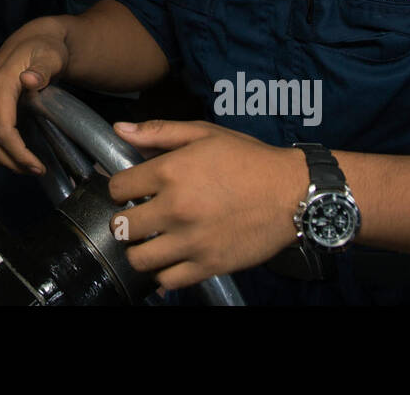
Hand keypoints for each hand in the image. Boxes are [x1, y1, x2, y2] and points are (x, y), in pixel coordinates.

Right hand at [0, 16, 71, 174]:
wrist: (35, 37)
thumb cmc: (47, 48)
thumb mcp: (52, 55)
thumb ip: (43, 69)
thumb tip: (29, 81)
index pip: (2, 128)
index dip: (18, 153)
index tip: (38, 167)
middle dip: (11, 161)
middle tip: (36, 170)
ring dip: (1, 158)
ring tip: (26, 166)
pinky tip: (16, 152)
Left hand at [106, 119, 308, 290]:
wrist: (292, 192)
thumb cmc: (249, 160)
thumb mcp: (204, 134)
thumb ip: (158, 132)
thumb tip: (119, 130)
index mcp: (170, 172)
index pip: (117, 189)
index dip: (119, 188)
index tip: (129, 191)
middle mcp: (176, 208)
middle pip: (122, 227)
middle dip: (124, 220)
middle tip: (137, 216)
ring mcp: (191, 241)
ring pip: (138, 259)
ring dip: (139, 249)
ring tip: (149, 240)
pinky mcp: (209, 265)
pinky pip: (168, 280)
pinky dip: (163, 272)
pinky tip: (169, 258)